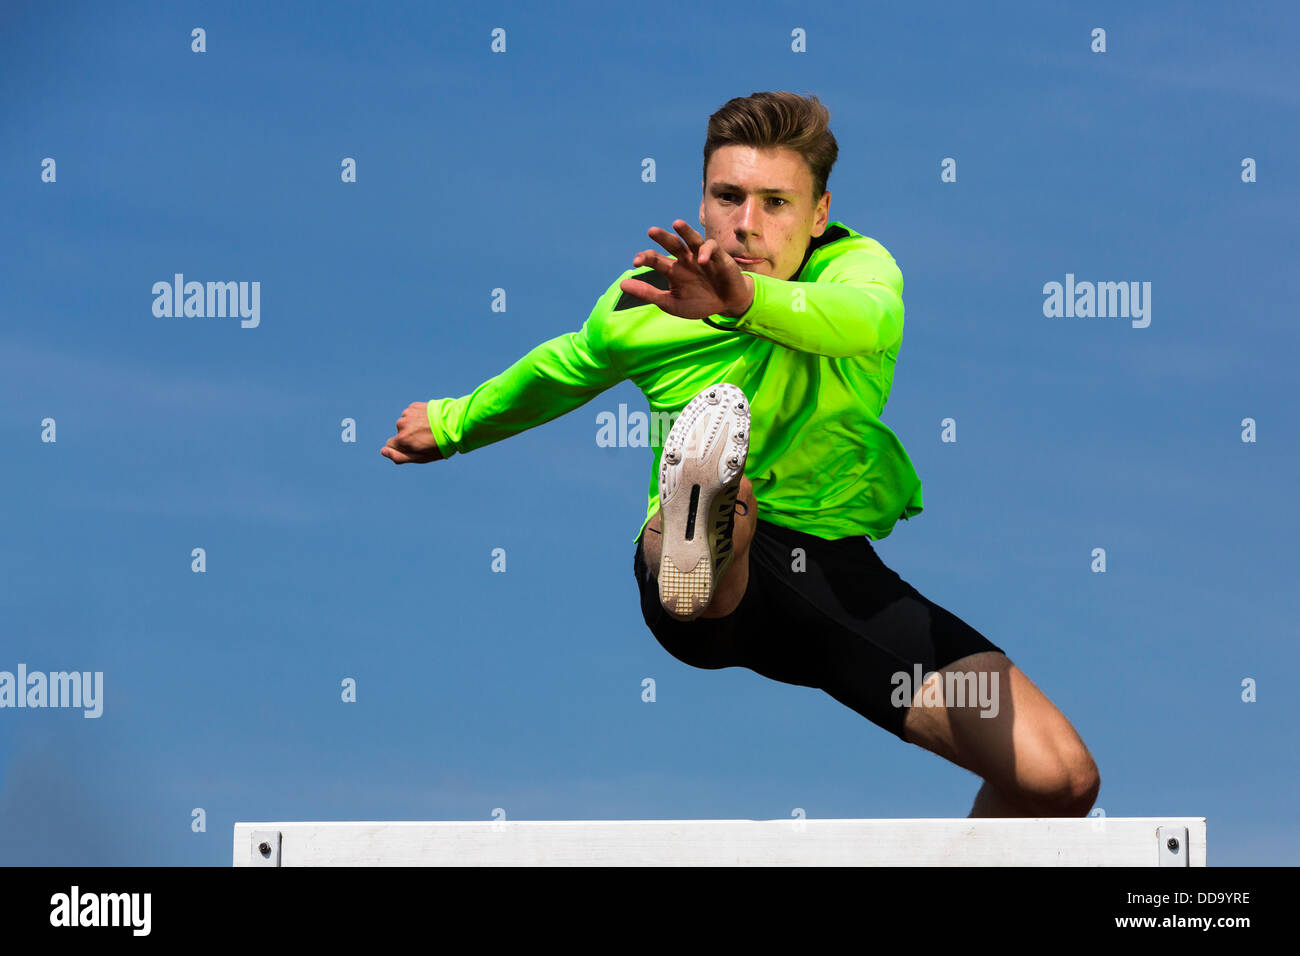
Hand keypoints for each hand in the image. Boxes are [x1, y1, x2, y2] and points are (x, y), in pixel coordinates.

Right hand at [382, 402, 444, 463]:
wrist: (455, 424)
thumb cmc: (439, 445)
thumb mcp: (420, 457)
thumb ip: (399, 456)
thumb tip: (383, 451)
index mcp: (402, 439)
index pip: (391, 445)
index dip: (403, 447)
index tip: (416, 447)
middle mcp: (402, 424)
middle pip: (400, 433)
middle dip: (409, 436)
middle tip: (427, 438)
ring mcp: (408, 413)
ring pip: (406, 422)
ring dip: (414, 425)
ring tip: (430, 429)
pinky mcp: (415, 406)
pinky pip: (412, 413)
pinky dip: (418, 416)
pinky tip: (430, 420)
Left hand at [618, 220, 754, 319]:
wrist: (727, 304)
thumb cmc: (699, 302)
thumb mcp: (670, 303)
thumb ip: (648, 294)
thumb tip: (622, 285)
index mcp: (673, 269)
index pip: (655, 259)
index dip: (645, 258)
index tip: (636, 262)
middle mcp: (685, 259)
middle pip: (672, 243)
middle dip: (662, 237)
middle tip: (651, 231)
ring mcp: (701, 256)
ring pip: (692, 239)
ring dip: (685, 231)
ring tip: (676, 224)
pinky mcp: (719, 257)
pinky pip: (711, 248)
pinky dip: (706, 251)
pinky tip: (700, 259)